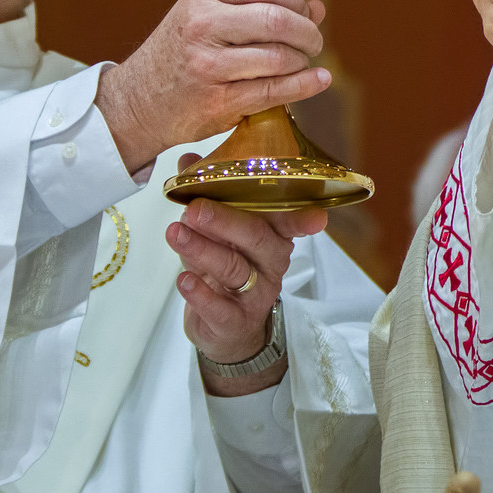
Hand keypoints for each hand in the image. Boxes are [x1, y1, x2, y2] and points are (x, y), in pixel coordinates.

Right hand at [96, 0, 330, 173]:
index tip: (305, 12)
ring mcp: (209, 65)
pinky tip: (318, 80)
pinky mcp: (218, 102)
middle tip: (314, 41)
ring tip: (303, 62)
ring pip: (279, 57)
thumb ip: (259, 8)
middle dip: (307, 32)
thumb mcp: (208, 17)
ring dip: (303, 61)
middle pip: (276, 20)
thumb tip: (317, 9)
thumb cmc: (181, 53)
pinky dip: (305, 86)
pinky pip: (274, 91)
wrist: (138, 101)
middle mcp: (203, 25)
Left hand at [169, 161, 326, 394]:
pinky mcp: (234, 321)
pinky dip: (200, 294)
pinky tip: (183, 280)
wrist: (226, 331)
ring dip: (202, 249)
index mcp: (273, 236)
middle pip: (255, 239)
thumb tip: (187, 161)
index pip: (289, 223)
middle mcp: (271, 264)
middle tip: (195, 209)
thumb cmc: (225, 269)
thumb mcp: (214, 234)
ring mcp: (255, 294)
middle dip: (225, 221)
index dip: (302, 219)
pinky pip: (220, 308)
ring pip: (233, 268)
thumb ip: (205, 198)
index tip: (317, 217)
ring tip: (175, 233)